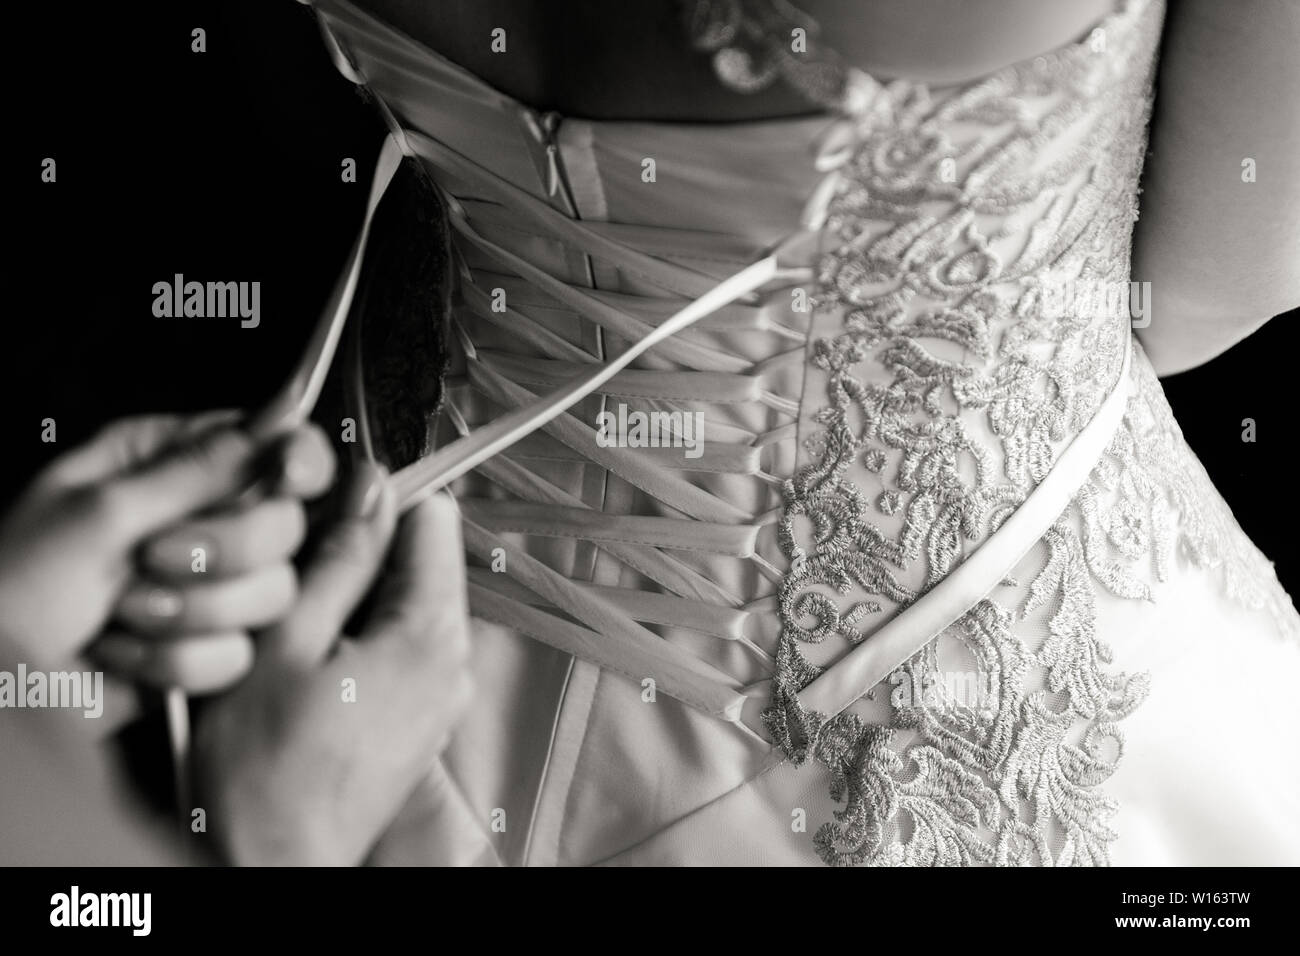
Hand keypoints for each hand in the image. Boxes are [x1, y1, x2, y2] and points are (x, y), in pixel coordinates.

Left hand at [0, 413, 333, 702]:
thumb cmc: (11, 589)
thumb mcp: (99, 512)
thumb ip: (197, 472)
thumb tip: (276, 428)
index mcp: (167, 462)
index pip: (273, 443)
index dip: (298, 460)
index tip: (290, 479)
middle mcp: (198, 517)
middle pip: (284, 525)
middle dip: (222, 552)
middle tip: (152, 559)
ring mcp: (207, 585)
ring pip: (271, 594)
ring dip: (192, 612)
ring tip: (124, 613)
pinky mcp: (206, 645)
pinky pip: (239, 652)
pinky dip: (177, 660)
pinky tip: (125, 651)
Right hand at [193, 466, 473, 865]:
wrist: (270, 863)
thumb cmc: (265, 769)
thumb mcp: (284, 640)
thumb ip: (338, 559)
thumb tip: (369, 488)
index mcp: (431, 634)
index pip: (434, 519)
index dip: (377, 504)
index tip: (327, 515)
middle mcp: (453, 664)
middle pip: (421, 564)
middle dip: (360, 557)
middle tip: (293, 582)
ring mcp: (441, 698)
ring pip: (405, 608)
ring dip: (353, 602)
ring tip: (294, 631)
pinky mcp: (420, 722)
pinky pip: (399, 652)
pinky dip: (358, 644)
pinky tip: (309, 669)